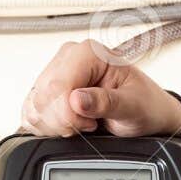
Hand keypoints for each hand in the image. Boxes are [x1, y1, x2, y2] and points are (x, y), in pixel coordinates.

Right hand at [20, 39, 180, 138]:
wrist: (148, 112)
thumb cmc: (145, 104)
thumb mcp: (132, 106)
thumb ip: (105, 103)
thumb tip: (77, 100)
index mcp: (89, 53)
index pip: (57, 87)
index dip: (68, 115)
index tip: (89, 125)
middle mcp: (69, 58)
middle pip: (43, 98)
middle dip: (63, 122)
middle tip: (89, 125)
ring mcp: (57, 73)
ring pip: (35, 106)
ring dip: (55, 125)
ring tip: (82, 123)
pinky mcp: (49, 90)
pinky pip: (32, 111)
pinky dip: (47, 126)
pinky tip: (69, 126)